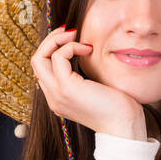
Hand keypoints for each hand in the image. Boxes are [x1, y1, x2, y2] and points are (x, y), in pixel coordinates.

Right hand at [31, 26, 147, 139]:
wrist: (124, 128)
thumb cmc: (118, 109)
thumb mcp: (96, 89)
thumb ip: (86, 76)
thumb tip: (87, 52)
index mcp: (58, 98)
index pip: (43, 68)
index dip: (53, 49)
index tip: (72, 38)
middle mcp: (53, 97)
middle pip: (36, 60)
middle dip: (50, 40)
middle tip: (70, 31)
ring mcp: (57, 93)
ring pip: (39, 57)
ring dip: (57, 40)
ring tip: (76, 36)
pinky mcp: (67, 88)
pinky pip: (58, 57)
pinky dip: (70, 47)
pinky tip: (87, 49)